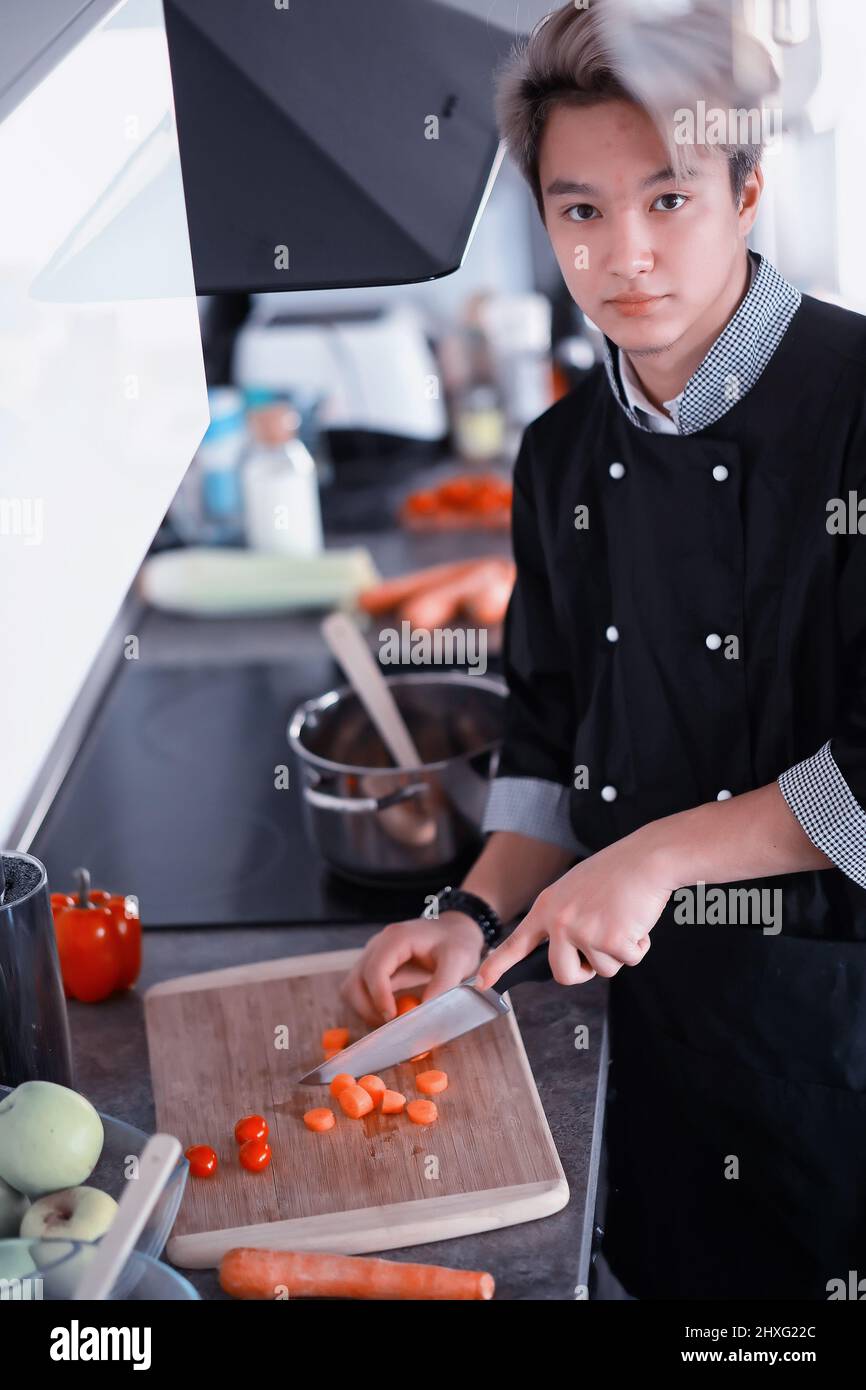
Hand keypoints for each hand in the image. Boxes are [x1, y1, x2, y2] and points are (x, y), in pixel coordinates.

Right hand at [340, 912, 484, 1026]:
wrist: (454, 931)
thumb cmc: (456, 942)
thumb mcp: (458, 960)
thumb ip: (443, 984)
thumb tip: (422, 1013)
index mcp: (396, 938)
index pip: (374, 970)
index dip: (379, 997)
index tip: (393, 1018)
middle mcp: (377, 946)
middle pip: (354, 983)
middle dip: (369, 1009)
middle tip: (393, 1025)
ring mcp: (372, 957)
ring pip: (352, 990)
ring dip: (366, 1010)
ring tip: (392, 1021)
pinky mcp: (374, 969)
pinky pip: (360, 993)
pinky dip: (370, 1007)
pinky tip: (392, 1012)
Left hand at [474, 829, 673, 989]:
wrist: (646, 859)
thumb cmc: (617, 872)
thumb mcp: (574, 890)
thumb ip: (563, 919)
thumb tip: (569, 953)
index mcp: (547, 907)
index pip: (516, 943)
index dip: (497, 965)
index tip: (481, 982)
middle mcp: (560, 921)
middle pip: (563, 974)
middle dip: (585, 971)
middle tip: (600, 947)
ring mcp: (584, 931)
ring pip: (602, 970)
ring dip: (618, 952)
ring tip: (621, 919)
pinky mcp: (611, 940)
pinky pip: (627, 961)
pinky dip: (638, 947)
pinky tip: (636, 921)